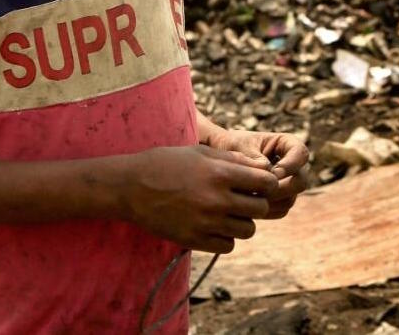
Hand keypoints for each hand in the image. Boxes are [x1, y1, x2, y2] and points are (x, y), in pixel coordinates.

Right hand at [121, 145, 279, 253]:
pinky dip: (226, 237)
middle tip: (243, 198)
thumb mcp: (200, 152)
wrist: (131, 187)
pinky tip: (214, 225)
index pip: (266, 182)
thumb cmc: (166, 163)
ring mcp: (206, 222)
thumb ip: (233, 160)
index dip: (267, 182)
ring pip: (248, 230)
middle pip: (261, 208)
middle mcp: (216, 199)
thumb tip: (262, 167)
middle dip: (257, 202)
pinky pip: (228, 245)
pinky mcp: (195, 240)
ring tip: (228, 212)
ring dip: (243, 221)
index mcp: (220, 173)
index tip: (258, 183)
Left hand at [203, 127, 309, 218]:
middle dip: (282, 188)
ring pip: (291, 199)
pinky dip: (267, 210)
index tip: (273, 172)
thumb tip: (270, 174)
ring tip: (250, 199)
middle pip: (301, 181)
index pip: (301, 154)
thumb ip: (255, 158)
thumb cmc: (230, 146)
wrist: (220, 161)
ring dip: (272, 202)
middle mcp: (291, 166)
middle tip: (261, 192)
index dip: (291, 165)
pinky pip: (281, 210)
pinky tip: (248, 206)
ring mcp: (287, 185)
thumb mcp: (239, 145)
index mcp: (286, 145)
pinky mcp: (279, 200)